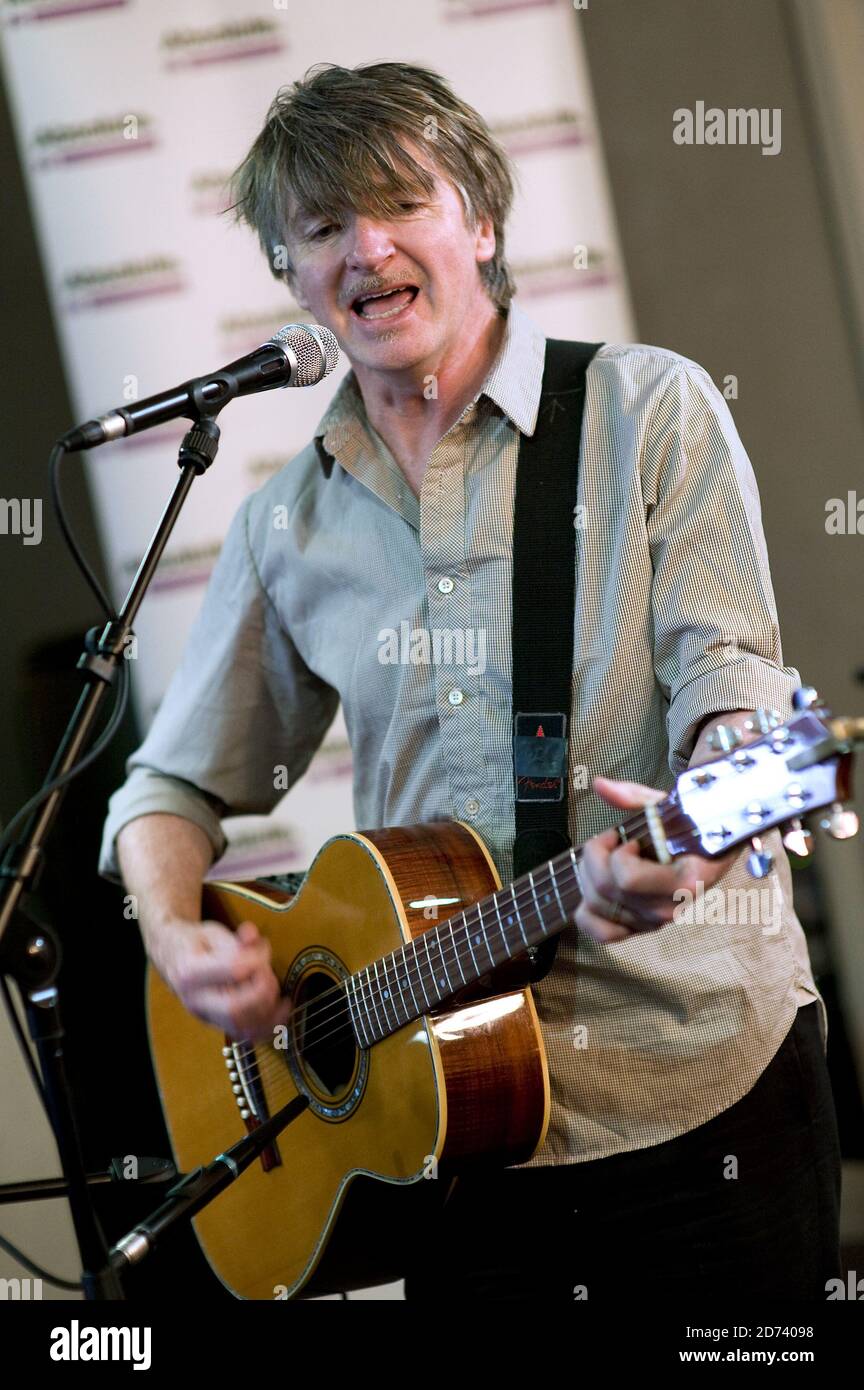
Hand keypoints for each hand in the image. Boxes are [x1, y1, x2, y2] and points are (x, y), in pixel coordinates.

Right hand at [160, 918, 292, 1041]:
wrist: (174, 958)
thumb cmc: (196, 943)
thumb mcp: (212, 932)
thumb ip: (236, 938)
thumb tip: (252, 936)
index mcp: (190, 971)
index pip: (232, 970)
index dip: (256, 960)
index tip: (261, 951)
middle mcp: (195, 999)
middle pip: (234, 1009)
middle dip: (263, 991)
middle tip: (269, 975)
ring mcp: (205, 1016)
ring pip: (241, 1028)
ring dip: (269, 1011)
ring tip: (277, 992)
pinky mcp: (218, 1024)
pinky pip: (246, 1035)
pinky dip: (269, 1026)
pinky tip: (283, 1010)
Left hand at [572, 775, 738, 943]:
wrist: (712, 849)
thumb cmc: (690, 827)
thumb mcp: (667, 806)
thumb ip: (632, 796)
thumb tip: (599, 784)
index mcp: (683, 882)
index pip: (627, 879)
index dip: (616, 852)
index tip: (626, 837)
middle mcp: (668, 908)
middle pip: (605, 890)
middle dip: (595, 856)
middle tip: (608, 840)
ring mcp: (653, 922)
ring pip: (597, 907)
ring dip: (588, 876)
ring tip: (604, 858)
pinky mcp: (640, 928)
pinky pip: (602, 934)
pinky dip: (587, 914)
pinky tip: (592, 890)